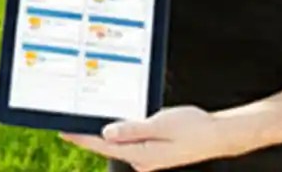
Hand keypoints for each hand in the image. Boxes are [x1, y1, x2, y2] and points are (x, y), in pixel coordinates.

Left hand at [59, 106, 242, 170]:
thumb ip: (132, 130)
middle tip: (66, 122)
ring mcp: (147, 157)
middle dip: (87, 135)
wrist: (217, 136)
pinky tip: (111, 125)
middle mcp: (142, 159)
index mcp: (142, 154)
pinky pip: (129, 141)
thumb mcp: (160, 124)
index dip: (82, 137)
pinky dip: (118, 133)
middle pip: (107, 146)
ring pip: (118, 143)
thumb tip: (106, 134)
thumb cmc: (194, 128)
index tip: (63, 130)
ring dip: (102, 133)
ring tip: (83, 122)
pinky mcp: (153, 151)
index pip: (103, 146)